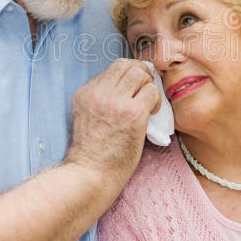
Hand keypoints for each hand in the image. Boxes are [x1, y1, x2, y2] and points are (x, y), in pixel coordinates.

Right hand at [66, 59, 159, 185]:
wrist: (90, 174)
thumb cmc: (91, 153)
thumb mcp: (84, 117)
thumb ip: (99, 99)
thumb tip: (124, 88)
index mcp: (85, 93)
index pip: (112, 68)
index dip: (127, 74)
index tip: (134, 87)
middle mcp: (99, 92)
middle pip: (126, 65)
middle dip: (140, 73)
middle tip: (145, 89)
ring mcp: (116, 102)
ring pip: (140, 74)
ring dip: (149, 85)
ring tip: (149, 101)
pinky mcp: (133, 114)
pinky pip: (152, 92)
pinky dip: (156, 99)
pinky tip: (153, 112)